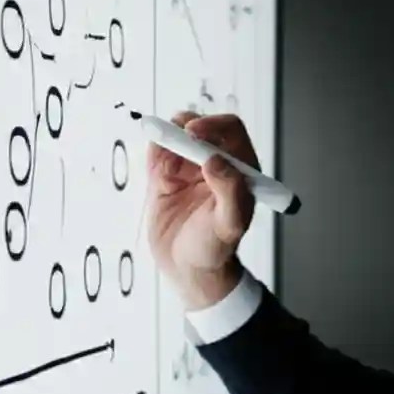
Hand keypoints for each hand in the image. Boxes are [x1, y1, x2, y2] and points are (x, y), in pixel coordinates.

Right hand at [146, 111, 259, 310]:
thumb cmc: (214, 248)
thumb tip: (216, 160)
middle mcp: (215, 163)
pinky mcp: (165, 175)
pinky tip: (157, 174)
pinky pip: (157, 150)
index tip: (195, 133)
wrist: (186, 267)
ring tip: (164, 169)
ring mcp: (188, 167)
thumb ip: (230, 192)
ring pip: (176, 133)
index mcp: (239, 169)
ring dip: (167, 138)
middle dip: (185, 126)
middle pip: (200, 125)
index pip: (230, 131)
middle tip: (173, 140)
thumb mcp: (228, 224)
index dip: (214, 125)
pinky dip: (154, 151)